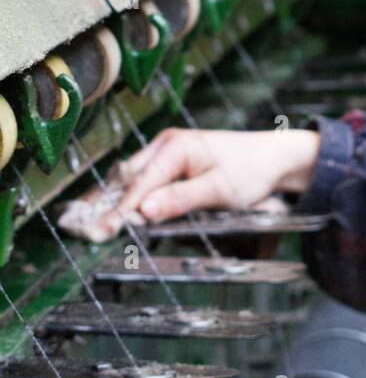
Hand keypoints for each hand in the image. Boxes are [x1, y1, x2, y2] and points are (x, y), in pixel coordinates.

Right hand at [93, 126, 320, 239]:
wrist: (275, 158)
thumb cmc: (251, 171)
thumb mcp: (219, 189)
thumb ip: (180, 199)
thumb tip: (143, 211)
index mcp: (176, 147)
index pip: (139, 184)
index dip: (118, 210)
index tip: (100, 232)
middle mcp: (166, 145)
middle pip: (126, 178)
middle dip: (102, 204)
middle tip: (79, 230)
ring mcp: (167, 151)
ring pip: (129, 177)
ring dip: (109, 199)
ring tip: (84, 222)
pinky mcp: (172, 161)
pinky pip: (141, 179)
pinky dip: (124, 195)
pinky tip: (110, 210)